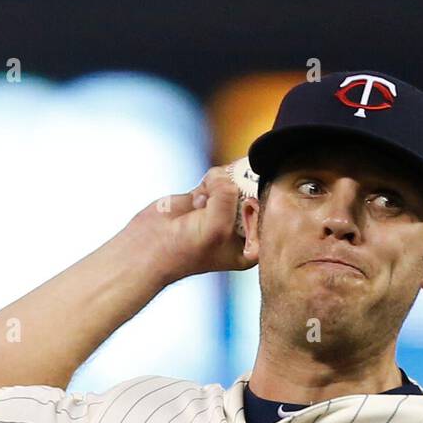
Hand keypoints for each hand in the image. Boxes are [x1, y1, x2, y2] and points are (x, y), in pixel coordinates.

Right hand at [129, 165, 258, 283]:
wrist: (151, 246)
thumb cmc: (186, 249)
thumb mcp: (217, 226)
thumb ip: (228, 196)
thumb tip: (225, 174)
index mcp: (253, 246)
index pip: (271, 216)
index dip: (261, 203)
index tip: (244, 205)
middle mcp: (243, 228)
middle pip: (256, 194)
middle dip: (240, 189)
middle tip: (220, 200)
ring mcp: (226, 210)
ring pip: (237, 182)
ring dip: (221, 185)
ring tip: (204, 203)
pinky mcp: (210, 196)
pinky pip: (220, 177)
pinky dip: (210, 181)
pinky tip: (198, 198)